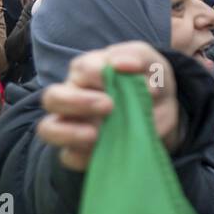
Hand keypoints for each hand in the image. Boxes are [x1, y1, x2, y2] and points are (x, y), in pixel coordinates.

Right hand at [37, 42, 178, 171]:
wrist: (164, 115)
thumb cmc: (150, 83)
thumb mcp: (152, 64)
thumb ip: (137, 56)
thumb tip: (123, 64)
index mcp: (88, 71)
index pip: (80, 68)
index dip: (95, 72)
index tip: (115, 77)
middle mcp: (74, 97)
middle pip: (52, 98)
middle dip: (77, 102)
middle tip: (108, 106)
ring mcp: (74, 125)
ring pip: (49, 129)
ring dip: (70, 132)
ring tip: (95, 134)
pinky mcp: (80, 151)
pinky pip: (69, 157)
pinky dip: (82, 156)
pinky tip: (101, 152)